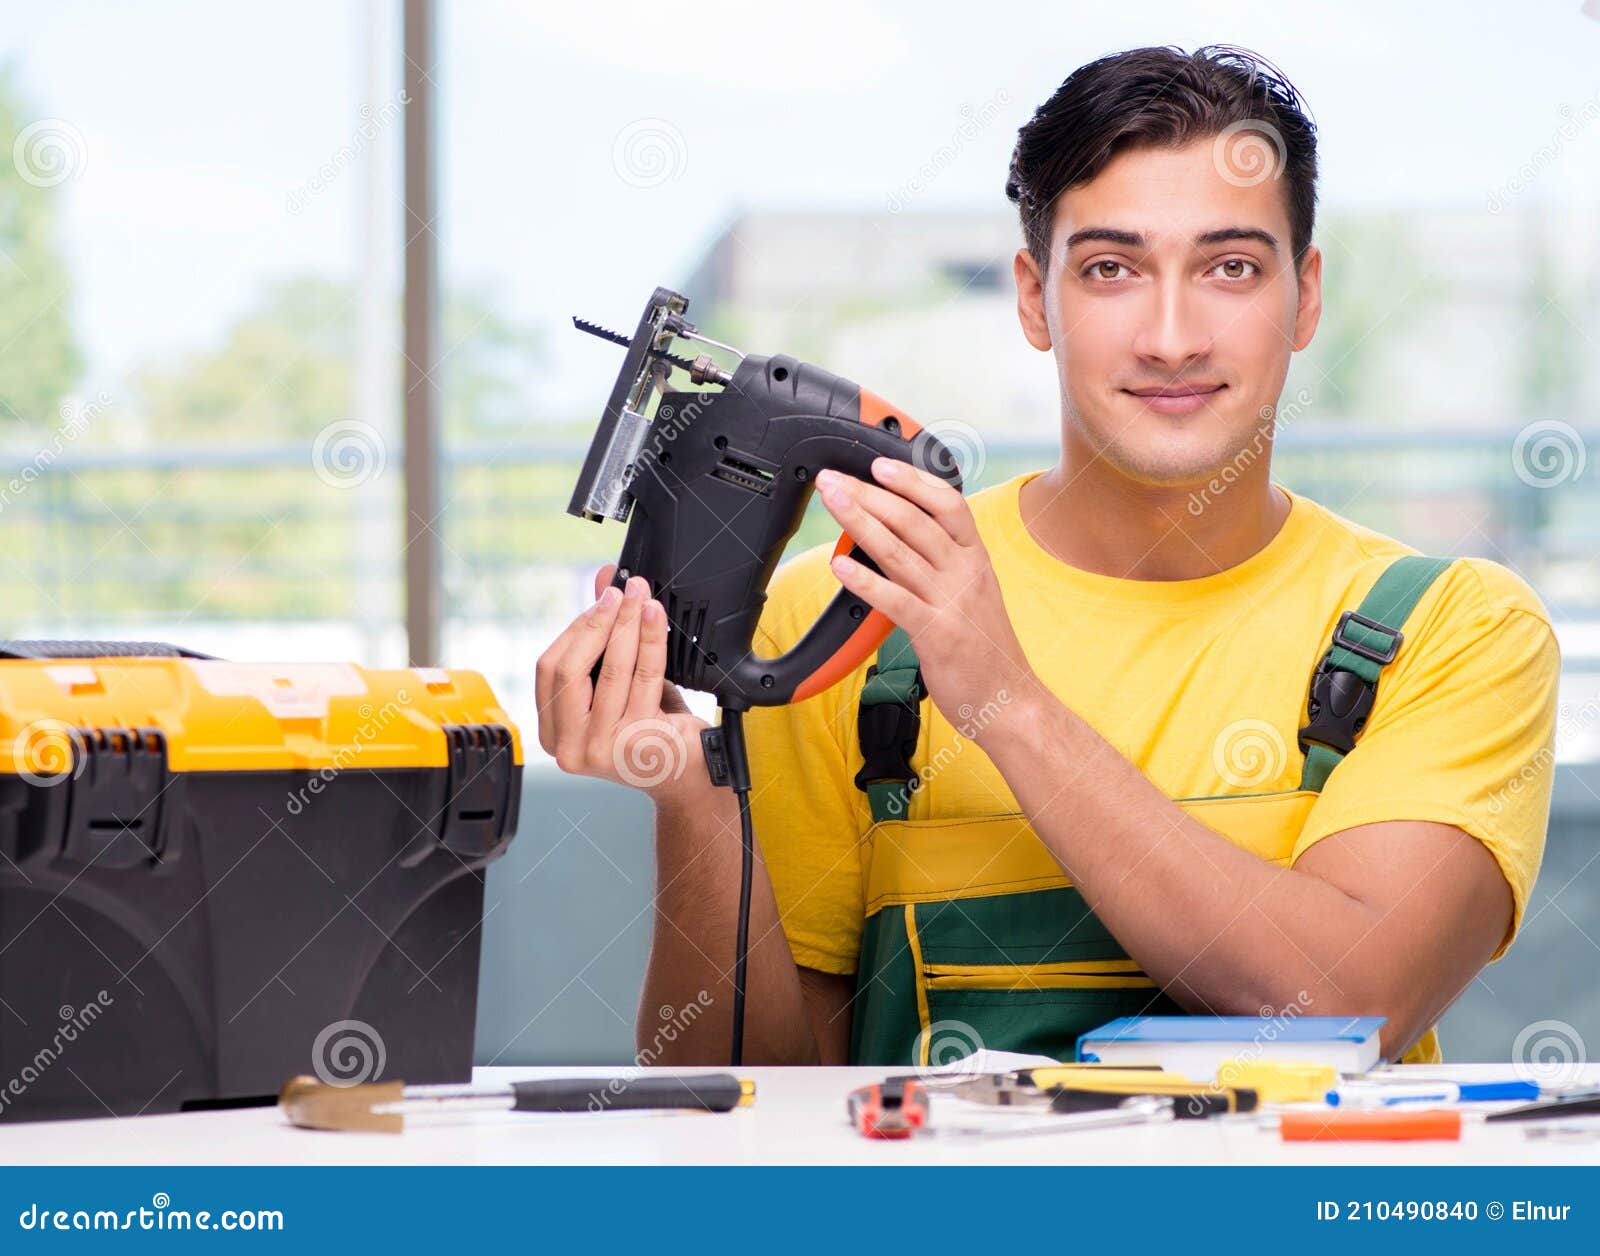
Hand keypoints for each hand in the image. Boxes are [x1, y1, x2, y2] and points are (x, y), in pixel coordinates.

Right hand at [534, 564, 710, 802]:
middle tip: (623, 591)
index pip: (550, 670)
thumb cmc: (654, 728)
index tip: (602, 598)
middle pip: (570, 669)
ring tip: (643, 597)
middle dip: (599, 622)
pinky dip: (650, 642)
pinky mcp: (633, 742)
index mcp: (554, 733)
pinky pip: (642, 678)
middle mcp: (569, 747)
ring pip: (609, 670)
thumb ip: (605, 634)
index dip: (576, 628)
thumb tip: (603, 580)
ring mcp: (599, 749)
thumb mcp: (623, 681)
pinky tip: (657, 619)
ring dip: (628, 625)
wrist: (690, 776)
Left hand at [816, 458, 1041, 742]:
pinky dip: (864, 580)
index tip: (878, 464)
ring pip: (900, 551)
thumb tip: (896, 535)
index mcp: (976, 559)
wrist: (1011, 701)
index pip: (948, 503)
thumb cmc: (986, 649)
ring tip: (833, 503)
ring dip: (860, 522)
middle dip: (870, 493)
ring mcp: (952, 602)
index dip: (912, 480)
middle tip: (834, 479)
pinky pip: (896, 600)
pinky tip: (839, 565)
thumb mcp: (972, 592)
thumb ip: (940, 563)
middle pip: (915, 520)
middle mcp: (966, 573)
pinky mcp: (936, 634)